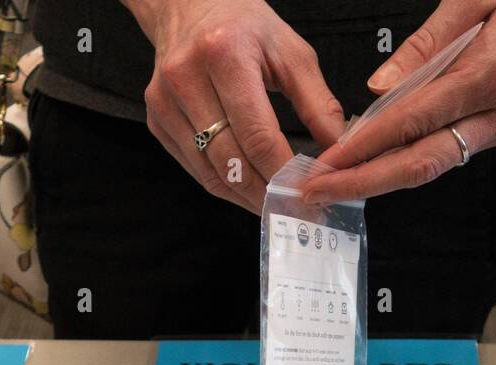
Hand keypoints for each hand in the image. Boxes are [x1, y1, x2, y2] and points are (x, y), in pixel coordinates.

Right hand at [125, 0, 345, 212]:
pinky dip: (224, 186)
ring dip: (245, 197)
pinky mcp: (155, 119)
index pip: (258, 134)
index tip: (308, 196)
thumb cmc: (245, 27)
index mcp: (224, 54)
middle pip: (231, 160)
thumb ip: (319, 103)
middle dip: (266, 193)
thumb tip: (340, 151)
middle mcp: (186, 78)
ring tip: (274, 208)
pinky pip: (194, 168)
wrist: (187, 7)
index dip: (283, 173)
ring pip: (209, 172)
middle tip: (294, 213)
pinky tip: (248, 191)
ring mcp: (164, 102)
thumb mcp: (290, 52)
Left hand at [303, 0, 495, 203]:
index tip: (330, 161)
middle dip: (366, 182)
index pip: (414, 121)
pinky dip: (414, 157)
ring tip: (341, 181)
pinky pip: (455, 148)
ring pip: (438, 162)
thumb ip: (424, 45)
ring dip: (386, 176)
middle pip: (424, 162)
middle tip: (322, 189)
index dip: (366, 146)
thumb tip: (378, 87)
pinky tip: (380, 160)